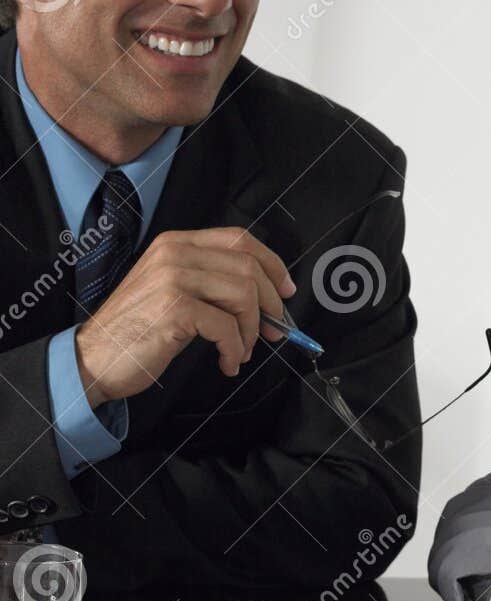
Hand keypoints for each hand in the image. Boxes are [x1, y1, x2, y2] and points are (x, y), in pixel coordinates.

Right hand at [75, 227, 294, 405]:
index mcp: (176, 244)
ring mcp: (172, 278)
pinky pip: (227, 327)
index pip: (240, 238)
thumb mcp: (174, 293)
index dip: (272, 264)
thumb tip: (267, 298)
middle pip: (249, 268)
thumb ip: (211, 284)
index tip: (287, 290)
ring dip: (252, 331)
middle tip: (273, 332)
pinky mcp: (173, 308)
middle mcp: (174, 254)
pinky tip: (227, 362)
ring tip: (240, 351)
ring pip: (244, 295)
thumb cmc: (138, 331)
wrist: (93, 358)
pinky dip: (235, 349)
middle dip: (271, 304)